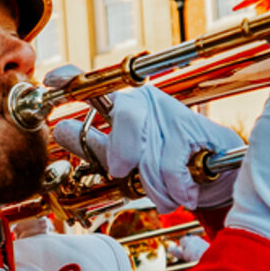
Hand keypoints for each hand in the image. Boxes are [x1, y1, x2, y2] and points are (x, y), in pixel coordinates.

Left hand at [49, 86, 242, 215]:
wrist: (217, 177)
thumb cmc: (164, 167)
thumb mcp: (124, 160)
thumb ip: (95, 147)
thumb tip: (61, 128)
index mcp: (123, 105)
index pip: (95, 84)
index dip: (73, 77)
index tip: (53, 79)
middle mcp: (146, 102)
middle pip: (124, 114)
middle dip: (122, 150)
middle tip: (123, 170)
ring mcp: (171, 113)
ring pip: (148, 153)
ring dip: (155, 186)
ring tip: (165, 193)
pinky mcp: (194, 129)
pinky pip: (171, 167)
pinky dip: (175, 188)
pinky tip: (184, 192)